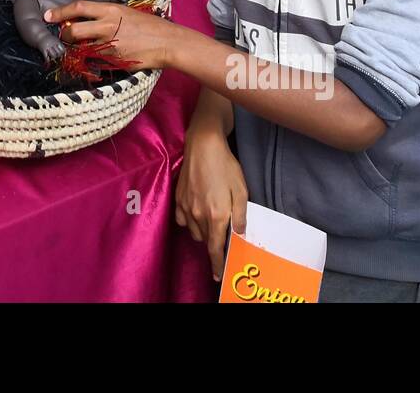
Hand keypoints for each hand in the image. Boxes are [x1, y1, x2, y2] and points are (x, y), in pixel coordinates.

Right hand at [38, 32, 65, 62]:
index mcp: (57, 41)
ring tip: (52, 57)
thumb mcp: (55, 39)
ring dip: (53, 57)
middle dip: (58, 55)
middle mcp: (53, 44)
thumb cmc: (48, 38)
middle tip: (57, 55)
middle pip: (59, 53)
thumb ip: (59, 44)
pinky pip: (46, 57)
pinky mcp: (43, 49)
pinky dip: (47, 60)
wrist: (40, 35)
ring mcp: (48, 47)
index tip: (62, 53)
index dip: (63, 52)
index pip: (63, 49)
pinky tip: (48, 60)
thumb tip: (64, 50)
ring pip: (53, 55)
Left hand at [43, 1, 175, 70]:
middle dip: (64, 35)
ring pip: (82, 48)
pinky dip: (93, 61)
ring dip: (77, 50)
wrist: (167, 42)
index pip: (79, 7)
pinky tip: (97, 60)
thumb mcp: (127, 12)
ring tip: (80, 50)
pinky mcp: (114, 60)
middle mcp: (107, 26)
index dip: (61, 12)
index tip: (48, 16)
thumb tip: (91, 17)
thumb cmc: (150, 26)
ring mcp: (110, 45)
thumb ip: (108, 14)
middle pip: (73, 31)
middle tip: (64, 37)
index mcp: (111, 10)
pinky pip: (96, 61)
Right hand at [176, 127, 247, 280]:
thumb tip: (239, 234)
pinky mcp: (178, 198)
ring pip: (194, 232)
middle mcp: (199, 215)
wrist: (203, 145)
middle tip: (222, 239)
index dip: (218, 264)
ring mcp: (186, 207)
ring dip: (204, 233)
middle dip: (214, 245)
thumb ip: (240, 216)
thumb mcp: (241, 191)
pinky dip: (190, 222)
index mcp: (216, 215)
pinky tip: (197, 212)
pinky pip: (183, 220)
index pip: (216, 248)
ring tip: (212, 220)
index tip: (218, 275)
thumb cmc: (226, 166)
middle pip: (205, 241)